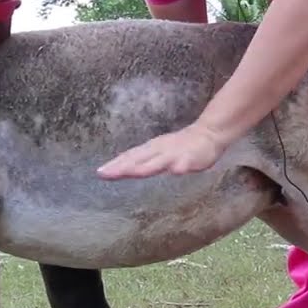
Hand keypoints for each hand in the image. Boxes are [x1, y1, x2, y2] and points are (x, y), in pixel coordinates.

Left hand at [96, 122, 231, 180]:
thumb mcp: (158, 151)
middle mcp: (159, 150)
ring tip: (130, 172)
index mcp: (150, 149)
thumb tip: (121, 167)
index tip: (99, 173)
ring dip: (144, 166)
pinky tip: (176, 171)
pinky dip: (180, 166)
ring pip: (158, 161)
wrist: (208, 133)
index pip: (129, 157)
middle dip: (121, 166)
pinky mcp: (190, 157)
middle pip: (138, 159)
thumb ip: (142, 160)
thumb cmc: (180, 146)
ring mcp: (174, 153)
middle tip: (104, 173)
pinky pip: (185, 162)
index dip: (114, 164)